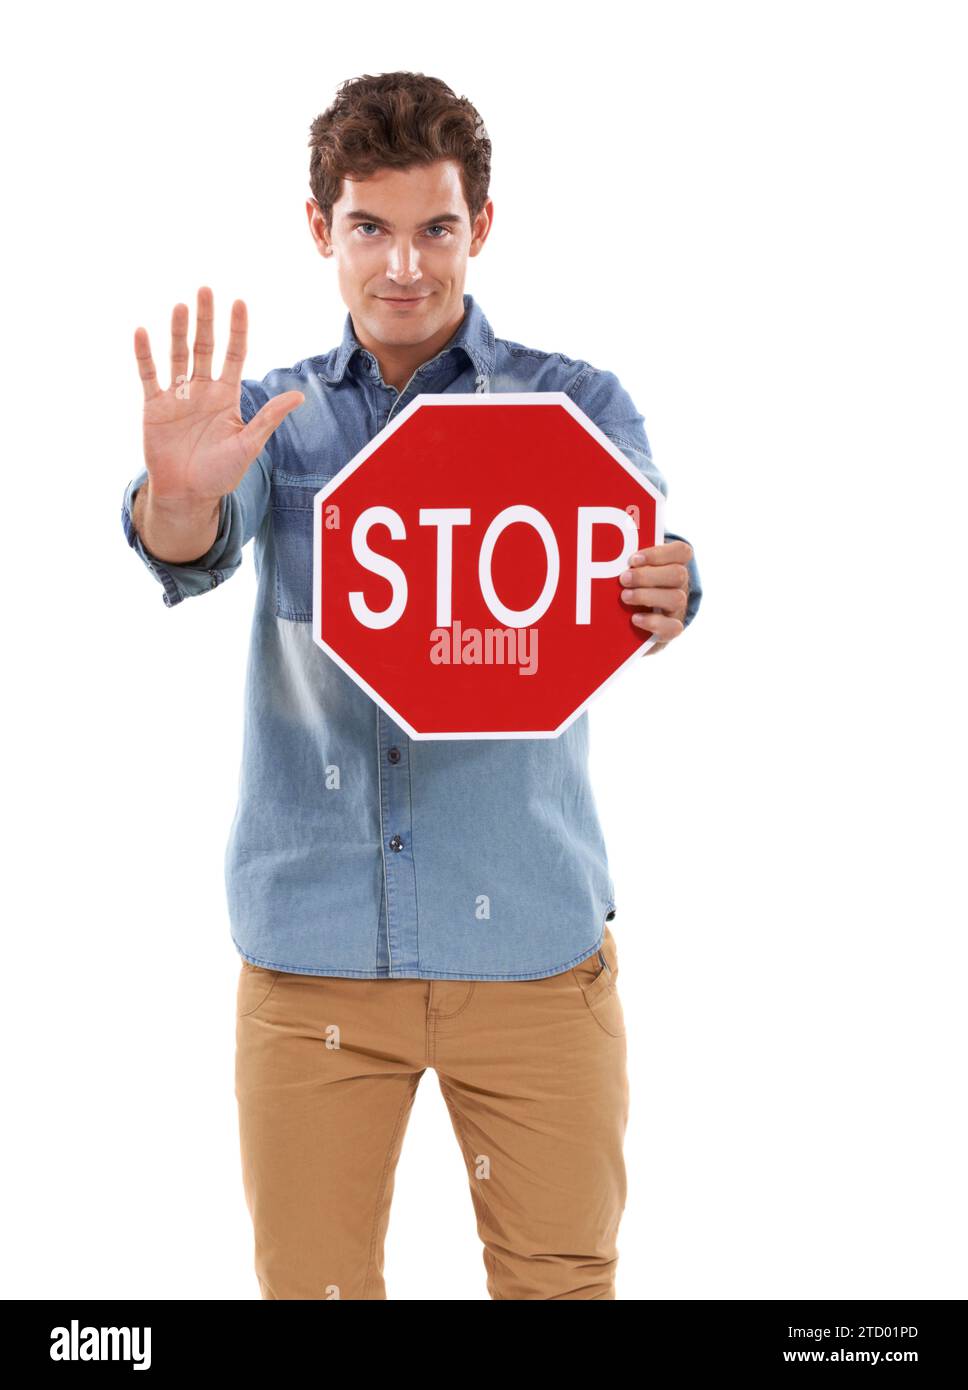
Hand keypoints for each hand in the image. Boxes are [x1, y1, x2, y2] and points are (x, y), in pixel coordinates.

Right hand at [134, 286, 304, 509]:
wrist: (187, 495)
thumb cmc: (219, 473)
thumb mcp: (248, 445)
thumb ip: (268, 418)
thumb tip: (298, 396)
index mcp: (226, 396)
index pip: (234, 355)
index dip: (237, 330)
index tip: (239, 303)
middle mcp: (202, 390)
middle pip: (205, 347)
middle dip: (206, 320)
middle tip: (205, 289)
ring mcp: (177, 396)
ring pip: (178, 355)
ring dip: (178, 331)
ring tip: (180, 306)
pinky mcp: (154, 406)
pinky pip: (149, 375)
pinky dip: (145, 355)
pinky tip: (143, 332)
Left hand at [618, 539, 692, 653]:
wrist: (634, 619)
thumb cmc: (630, 584)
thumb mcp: (631, 567)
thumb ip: (624, 556)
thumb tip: (592, 534)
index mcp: (675, 564)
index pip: (681, 552)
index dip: (659, 554)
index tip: (632, 560)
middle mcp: (680, 585)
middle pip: (679, 574)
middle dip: (647, 576)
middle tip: (623, 579)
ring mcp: (678, 608)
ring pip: (676, 598)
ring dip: (647, 596)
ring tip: (624, 596)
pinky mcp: (671, 628)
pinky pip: (674, 627)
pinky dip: (654, 622)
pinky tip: (635, 618)